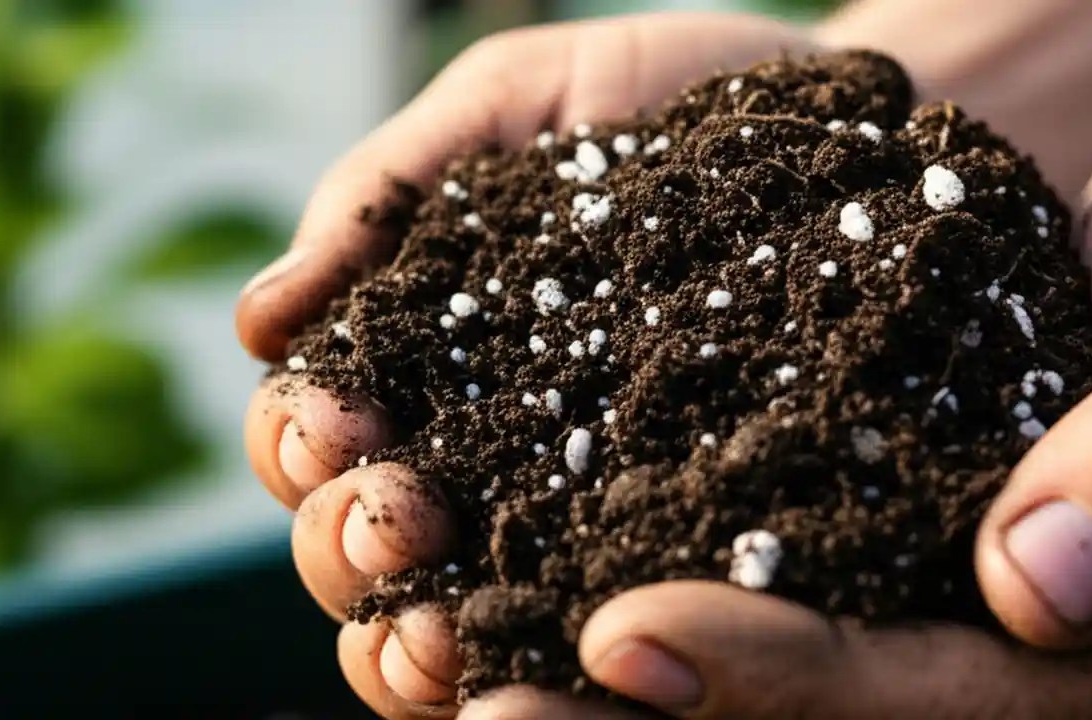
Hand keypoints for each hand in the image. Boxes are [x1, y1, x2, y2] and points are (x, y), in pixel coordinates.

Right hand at [237, 13, 815, 718]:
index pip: (308, 434)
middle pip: (353, 544)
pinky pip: (571, 638)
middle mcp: (466, 456)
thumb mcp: (509, 108)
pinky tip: (537, 676)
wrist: (832, 126)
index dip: (298, 442)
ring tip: (439, 641)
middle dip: (346, 548)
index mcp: (411, 363)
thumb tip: (258, 319)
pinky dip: (531, 670)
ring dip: (408, 645)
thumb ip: (384, 193)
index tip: (337, 428)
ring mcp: (557, 519)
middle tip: (396, 524)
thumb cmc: (652, 105)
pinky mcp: (659, 557)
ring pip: (437, 619)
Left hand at [458, 141, 1091, 718]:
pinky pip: (678, 606)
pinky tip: (470, 583)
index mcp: (1056, 656)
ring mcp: (862, 616)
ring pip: (707, 693)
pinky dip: (565, 603)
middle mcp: (944, 660)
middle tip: (479, 706)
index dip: (772, 682)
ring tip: (433, 656)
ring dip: (567, 688)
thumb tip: (1040, 587)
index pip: (907, 699)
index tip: (627, 635)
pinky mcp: (792, 558)